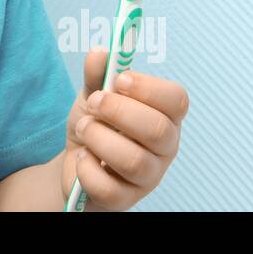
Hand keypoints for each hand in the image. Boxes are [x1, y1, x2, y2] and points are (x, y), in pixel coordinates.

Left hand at [61, 47, 188, 210]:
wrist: (75, 160)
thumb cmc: (96, 124)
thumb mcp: (94, 94)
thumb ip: (98, 74)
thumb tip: (100, 53)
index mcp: (164, 116)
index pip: (177, 100)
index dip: (148, 88)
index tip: (118, 79)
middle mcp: (164, 148)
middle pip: (158, 130)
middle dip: (118, 111)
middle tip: (94, 103)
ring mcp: (148, 177)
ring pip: (134, 160)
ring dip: (98, 138)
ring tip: (84, 129)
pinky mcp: (125, 200)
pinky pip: (108, 187)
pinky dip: (87, 168)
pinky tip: (82, 158)